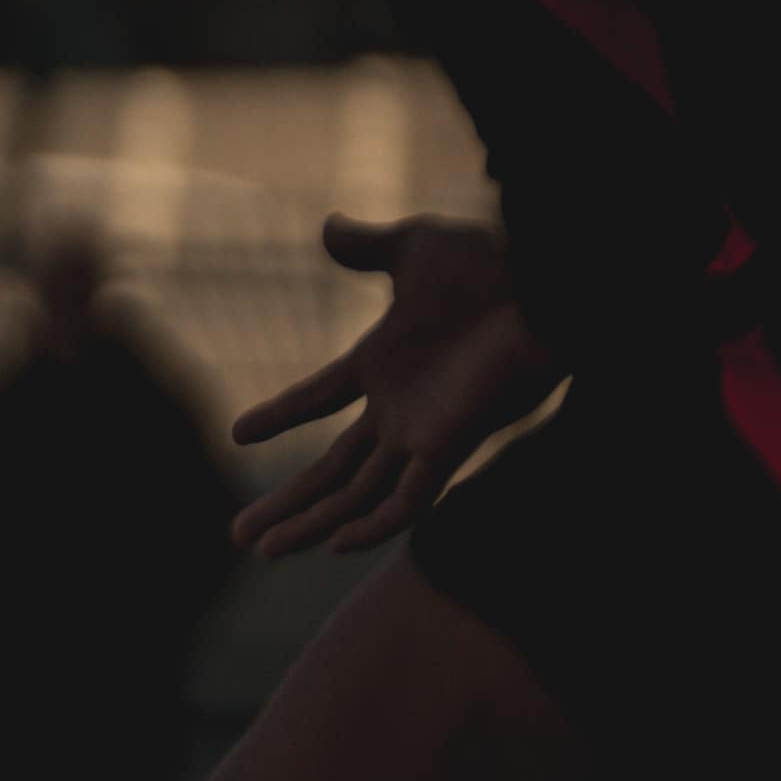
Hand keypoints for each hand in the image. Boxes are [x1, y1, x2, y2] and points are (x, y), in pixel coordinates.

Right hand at [228, 213, 551, 556]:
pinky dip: (375, 525)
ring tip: (264, 551)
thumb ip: (368, 248)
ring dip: (312, 524)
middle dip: (286, 503)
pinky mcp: (449, 447)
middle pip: (331, 469)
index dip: (281, 415)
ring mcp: (422, 433)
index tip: (237, 434)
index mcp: (382, 363)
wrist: (543, 285)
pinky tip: (336, 547)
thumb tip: (328, 229)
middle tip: (238, 535)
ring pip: (358, 495)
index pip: (319, 399)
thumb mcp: (415, 249)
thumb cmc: (490, 265)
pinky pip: (410, 500)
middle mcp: (398, 409)